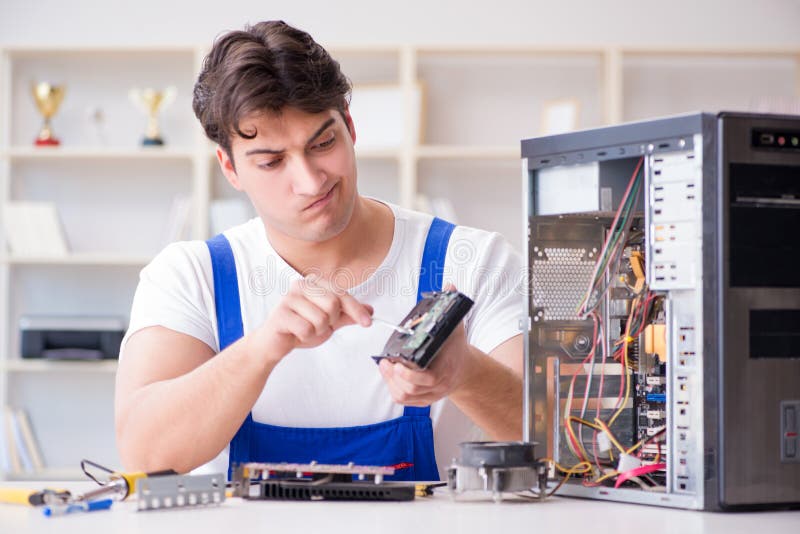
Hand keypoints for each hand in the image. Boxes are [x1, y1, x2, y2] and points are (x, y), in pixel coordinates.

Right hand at [251, 276, 372, 361]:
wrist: (275, 343)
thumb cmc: (300, 328)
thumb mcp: (329, 321)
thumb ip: (347, 314)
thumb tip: (369, 310)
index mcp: (314, 283)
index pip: (342, 294)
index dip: (356, 309)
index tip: (367, 322)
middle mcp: (301, 286)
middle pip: (333, 304)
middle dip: (330, 322)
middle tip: (319, 326)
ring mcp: (289, 298)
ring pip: (321, 318)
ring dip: (317, 331)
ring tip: (306, 329)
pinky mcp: (281, 314)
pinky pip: (307, 329)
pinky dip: (306, 337)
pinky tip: (297, 334)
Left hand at [378, 285, 476, 405]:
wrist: (466, 370)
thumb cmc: (457, 347)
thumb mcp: (456, 326)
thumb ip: (451, 308)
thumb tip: (449, 286)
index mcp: (445, 370)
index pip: (426, 379)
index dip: (408, 375)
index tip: (397, 363)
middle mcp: (438, 386)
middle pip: (411, 390)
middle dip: (394, 377)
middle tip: (385, 362)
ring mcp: (430, 395)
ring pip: (405, 397)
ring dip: (391, 383)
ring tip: (385, 366)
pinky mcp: (423, 399)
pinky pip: (405, 400)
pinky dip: (394, 389)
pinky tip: (389, 374)